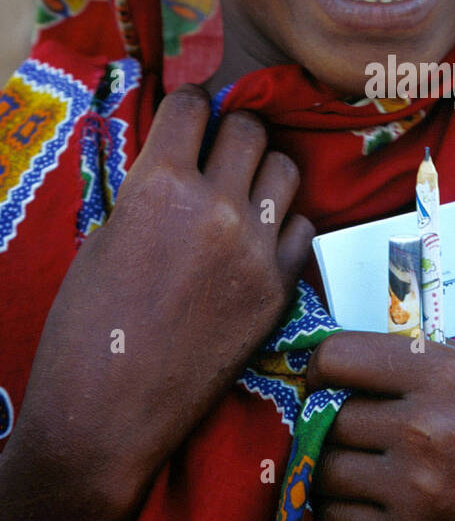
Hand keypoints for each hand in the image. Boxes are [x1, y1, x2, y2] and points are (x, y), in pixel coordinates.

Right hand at [0, 85, 312, 520]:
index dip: (190, 107)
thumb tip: (176, 160)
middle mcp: (215, 207)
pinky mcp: (278, 289)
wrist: (108, 415)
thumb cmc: (85, 329)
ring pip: (287, 170)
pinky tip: (259, 239)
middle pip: (251, 129)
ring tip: (242, 191)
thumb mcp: (103, 238)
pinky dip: (284, 225)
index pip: (194, 105)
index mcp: (159, 186)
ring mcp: (255, 249)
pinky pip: (303, 227)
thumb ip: (147, 191)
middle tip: (217, 154)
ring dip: (264, 172)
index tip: (189, 118)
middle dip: (232, 133)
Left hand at [306, 332, 454, 520]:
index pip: (337, 356)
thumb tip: (358, 357)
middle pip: (325, 415)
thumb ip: (430, 358)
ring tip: (359, 471)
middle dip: (327, 424)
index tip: (325, 383)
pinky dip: (339, 512)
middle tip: (349, 434)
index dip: (320, 370)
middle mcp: (424, 425)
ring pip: (322, 469)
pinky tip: (367, 506)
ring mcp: (414, 486)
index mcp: (446, 373)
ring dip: (330, 470)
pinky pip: (335, 519)